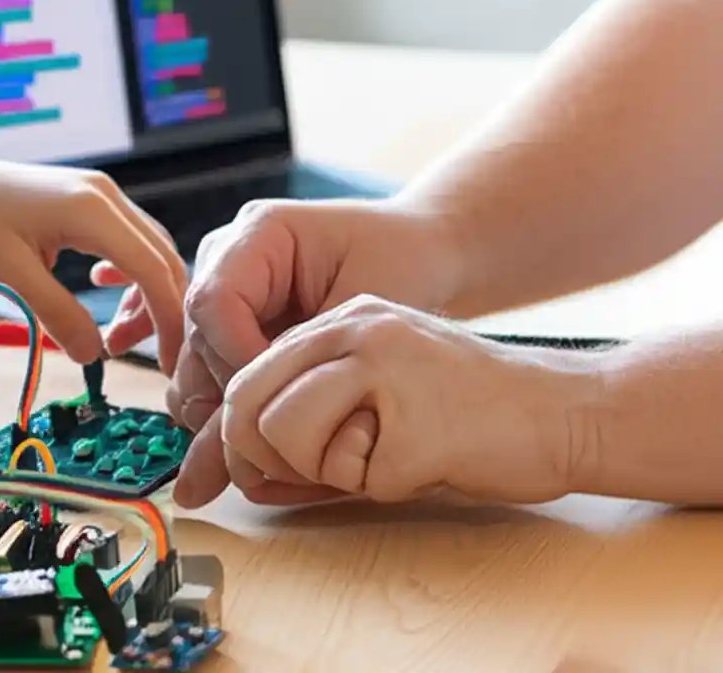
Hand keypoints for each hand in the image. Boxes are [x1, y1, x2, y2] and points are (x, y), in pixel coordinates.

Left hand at [0, 156, 186, 372]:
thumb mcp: (8, 274)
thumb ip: (56, 314)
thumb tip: (94, 355)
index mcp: (90, 208)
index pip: (152, 269)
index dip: (166, 319)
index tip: (165, 363)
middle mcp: (106, 194)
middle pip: (162, 259)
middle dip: (156, 312)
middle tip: (118, 349)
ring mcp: (102, 193)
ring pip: (151, 251)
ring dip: (142, 295)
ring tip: (107, 330)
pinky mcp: (93, 200)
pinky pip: (131, 240)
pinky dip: (128, 273)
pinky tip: (99, 285)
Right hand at [167, 200, 462, 504]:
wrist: (424, 253)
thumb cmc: (405, 263)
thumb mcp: (365, 308)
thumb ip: (306, 357)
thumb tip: (255, 419)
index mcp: (258, 233)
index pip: (213, 303)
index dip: (237, 360)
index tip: (285, 400)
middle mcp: (225, 260)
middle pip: (196, 342)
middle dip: (232, 399)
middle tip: (276, 449)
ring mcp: (223, 296)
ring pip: (193, 370)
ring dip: (225, 418)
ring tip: (267, 460)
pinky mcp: (229, 331)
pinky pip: (209, 381)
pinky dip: (234, 418)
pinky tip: (263, 451)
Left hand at [175, 295, 604, 507]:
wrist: (567, 409)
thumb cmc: (467, 415)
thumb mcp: (377, 398)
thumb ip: (309, 423)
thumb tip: (243, 478)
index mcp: (343, 320)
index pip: (247, 374)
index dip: (240, 433)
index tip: (261, 468)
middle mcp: (356, 330)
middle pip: (248, 401)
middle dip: (259, 454)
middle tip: (310, 473)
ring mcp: (387, 370)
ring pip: (285, 432)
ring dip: (322, 469)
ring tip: (380, 458)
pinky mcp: (419, 426)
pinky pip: (357, 478)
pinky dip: (384, 488)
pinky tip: (429, 463)